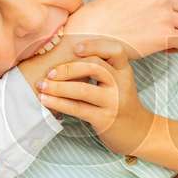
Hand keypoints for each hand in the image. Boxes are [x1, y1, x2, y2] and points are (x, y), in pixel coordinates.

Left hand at [38, 38, 153, 155]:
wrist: (136, 132)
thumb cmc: (120, 102)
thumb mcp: (118, 81)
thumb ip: (101, 67)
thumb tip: (64, 56)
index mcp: (124, 70)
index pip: (115, 50)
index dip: (95, 46)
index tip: (75, 48)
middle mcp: (121, 84)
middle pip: (95, 67)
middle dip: (67, 68)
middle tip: (49, 73)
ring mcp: (114, 102)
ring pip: (83, 89)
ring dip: (58, 87)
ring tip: (41, 86)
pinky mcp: (104, 119)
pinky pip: (78, 108)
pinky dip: (59, 103)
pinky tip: (46, 100)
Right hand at [62, 0, 177, 59]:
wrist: (90, 34)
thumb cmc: (98, 18)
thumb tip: (148, 9)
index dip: (166, 4)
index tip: (158, 14)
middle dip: (174, 17)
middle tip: (161, 28)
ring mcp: (164, 14)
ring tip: (165, 39)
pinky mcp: (166, 34)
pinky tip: (167, 49)